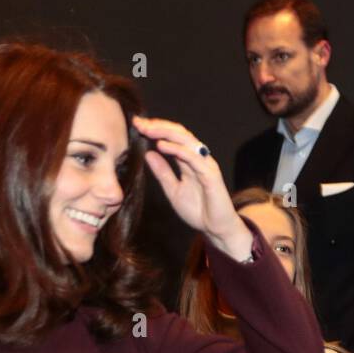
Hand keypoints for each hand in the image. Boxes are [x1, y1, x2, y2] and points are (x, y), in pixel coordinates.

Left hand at [133, 115, 250, 259]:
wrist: (216, 229)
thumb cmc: (198, 211)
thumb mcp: (173, 190)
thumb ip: (162, 173)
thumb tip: (148, 154)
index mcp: (189, 160)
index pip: (172, 138)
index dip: (155, 129)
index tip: (137, 125)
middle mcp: (198, 158)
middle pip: (179, 133)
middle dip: (158, 126)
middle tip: (139, 123)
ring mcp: (205, 164)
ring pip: (186, 140)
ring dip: (165, 132)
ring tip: (148, 129)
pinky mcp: (210, 174)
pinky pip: (192, 157)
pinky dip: (176, 149)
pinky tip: (161, 146)